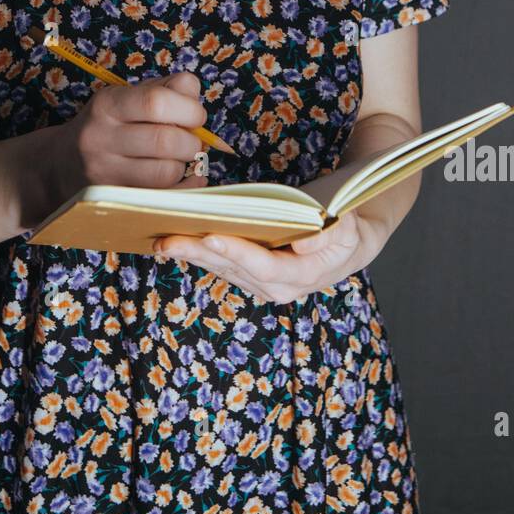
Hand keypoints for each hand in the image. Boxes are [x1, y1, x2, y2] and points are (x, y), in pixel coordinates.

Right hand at [59, 71, 209, 196]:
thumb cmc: (106, 127)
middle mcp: (100, 138)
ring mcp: (104, 173)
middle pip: (165, 140)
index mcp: (107, 105)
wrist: (58, 166)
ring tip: (180, 160)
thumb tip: (195, 94)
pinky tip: (184, 181)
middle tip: (192, 142)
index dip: (188, 109)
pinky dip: (184, 190)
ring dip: (185, 167)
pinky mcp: (112, 200)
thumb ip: (165, 88)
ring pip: (165, 173)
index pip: (156, 102)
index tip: (196, 117)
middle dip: (192, 142)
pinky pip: (161, 198)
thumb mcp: (125, 98)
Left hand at [153, 207, 389, 303]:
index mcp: (302, 276)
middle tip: (167, 238)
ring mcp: (260, 282)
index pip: (264, 267)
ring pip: (219, 267)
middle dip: (198, 253)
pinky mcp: (248, 272)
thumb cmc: (350, 228)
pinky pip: (218, 262)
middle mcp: (276, 286)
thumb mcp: (352, 227)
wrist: (352, 240)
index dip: (237, 252)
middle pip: (232, 269)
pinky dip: (195, 250)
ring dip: (189, 254)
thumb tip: (305, 238)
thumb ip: (334, 232)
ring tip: (160, 239)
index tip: (211, 236)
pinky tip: (173, 239)